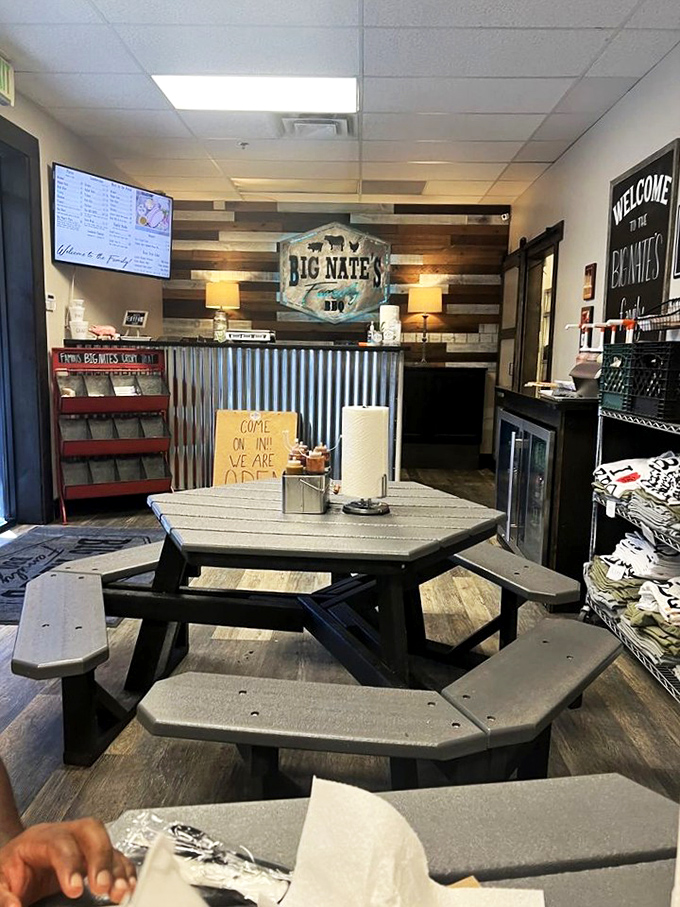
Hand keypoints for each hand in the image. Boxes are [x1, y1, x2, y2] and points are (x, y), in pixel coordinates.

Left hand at [0, 819, 135, 905]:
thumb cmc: (9, 869)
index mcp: (40, 838)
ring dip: (116, 866)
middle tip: (103, 887)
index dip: (70, 865)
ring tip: (120, 891)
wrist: (16, 860)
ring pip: (106, 841)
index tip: (75, 891)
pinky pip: (115, 854)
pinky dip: (124, 869)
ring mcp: (82, 842)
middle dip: (101, 857)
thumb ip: (3, 895)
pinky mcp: (93, 854)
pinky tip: (127, 885)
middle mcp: (65, 833)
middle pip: (91, 830)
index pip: (60, 843)